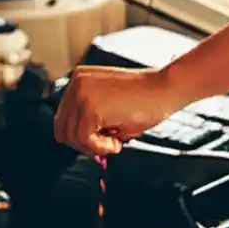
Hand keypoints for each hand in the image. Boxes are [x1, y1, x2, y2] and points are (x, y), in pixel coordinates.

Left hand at [53, 65, 184, 156]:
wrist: (166, 88)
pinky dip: (100, 148)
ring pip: (71, 137)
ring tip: (115, 141)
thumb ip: (90, 118)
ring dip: (93, 146)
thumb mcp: (109, 105)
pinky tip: (117, 142)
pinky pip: (84, 140)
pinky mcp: (90, 108)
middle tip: (106, 144)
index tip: (99, 140)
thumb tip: (79, 144)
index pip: (63, 117)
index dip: (79, 135)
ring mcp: (81, 94)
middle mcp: (76, 83)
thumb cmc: (145, 99)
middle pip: (62, 128)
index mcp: (79, 79)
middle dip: (83, 143)